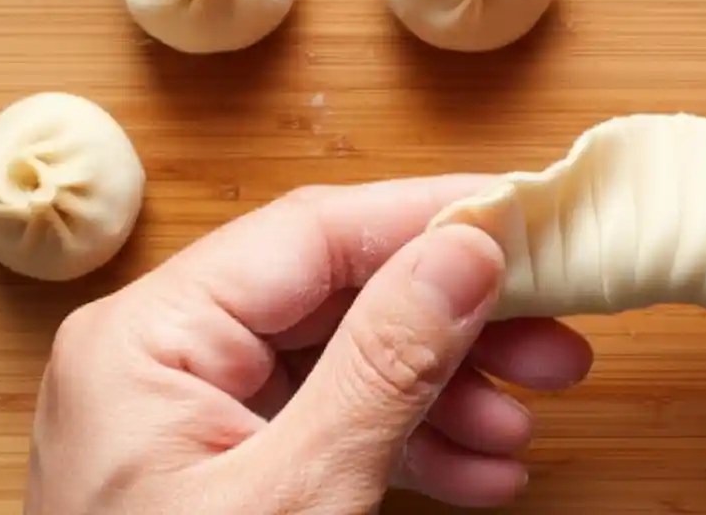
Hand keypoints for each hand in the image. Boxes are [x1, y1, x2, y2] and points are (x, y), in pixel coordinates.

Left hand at [24, 176, 593, 513]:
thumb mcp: (300, 497)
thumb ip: (384, 365)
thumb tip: (467, 251)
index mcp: (151, 336)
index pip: (315, 232)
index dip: (431, 218)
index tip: (527, 218)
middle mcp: (171, 354)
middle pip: (344, 295)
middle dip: (458, 325)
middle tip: (554, 336)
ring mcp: (200, 409)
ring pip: (353, 361)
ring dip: (449, 394)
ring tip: (522, 427)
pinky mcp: (233, 460)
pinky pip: (338, 423)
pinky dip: (413, 444)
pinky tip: (478, 473)